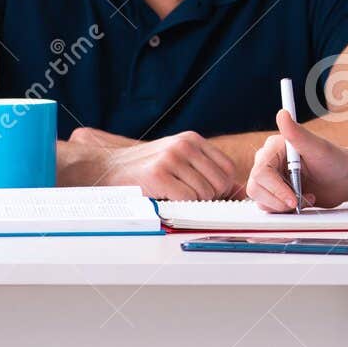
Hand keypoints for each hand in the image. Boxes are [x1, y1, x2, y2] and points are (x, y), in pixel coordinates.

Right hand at [72, 128, 239, 200]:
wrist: (107, 167)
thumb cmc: (144, 168)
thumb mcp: (178, 160)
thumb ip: (205, 170)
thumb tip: (240, 191)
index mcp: (192, 140)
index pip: (227, 169)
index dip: (222, 188)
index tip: (208, 195)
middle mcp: (185, 145)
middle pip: (220, 183)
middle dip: (210, 198)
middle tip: (188, 199)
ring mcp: (172, 158)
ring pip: (205, 193)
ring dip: (192, 203)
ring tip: (173, 197)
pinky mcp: (159, 175)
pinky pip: (188, 199)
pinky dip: (180, 206)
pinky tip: (166, 199)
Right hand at [246, 111, 347, 211]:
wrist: (345, 179)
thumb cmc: (335, 160)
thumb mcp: (318, 148)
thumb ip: (298, 133)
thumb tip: (283, 113)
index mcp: (274, 148)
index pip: (261, 172)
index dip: (275, 189)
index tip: (293, 199)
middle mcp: (268, 162)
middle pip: (256, 188)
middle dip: (278, 200)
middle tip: (299, 201)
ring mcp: (271, 179)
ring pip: (261, 200)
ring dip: (283, 206)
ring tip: (305, 198)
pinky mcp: (275, 193)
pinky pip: (269, 207)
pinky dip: (285, 210)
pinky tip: (302, 201)